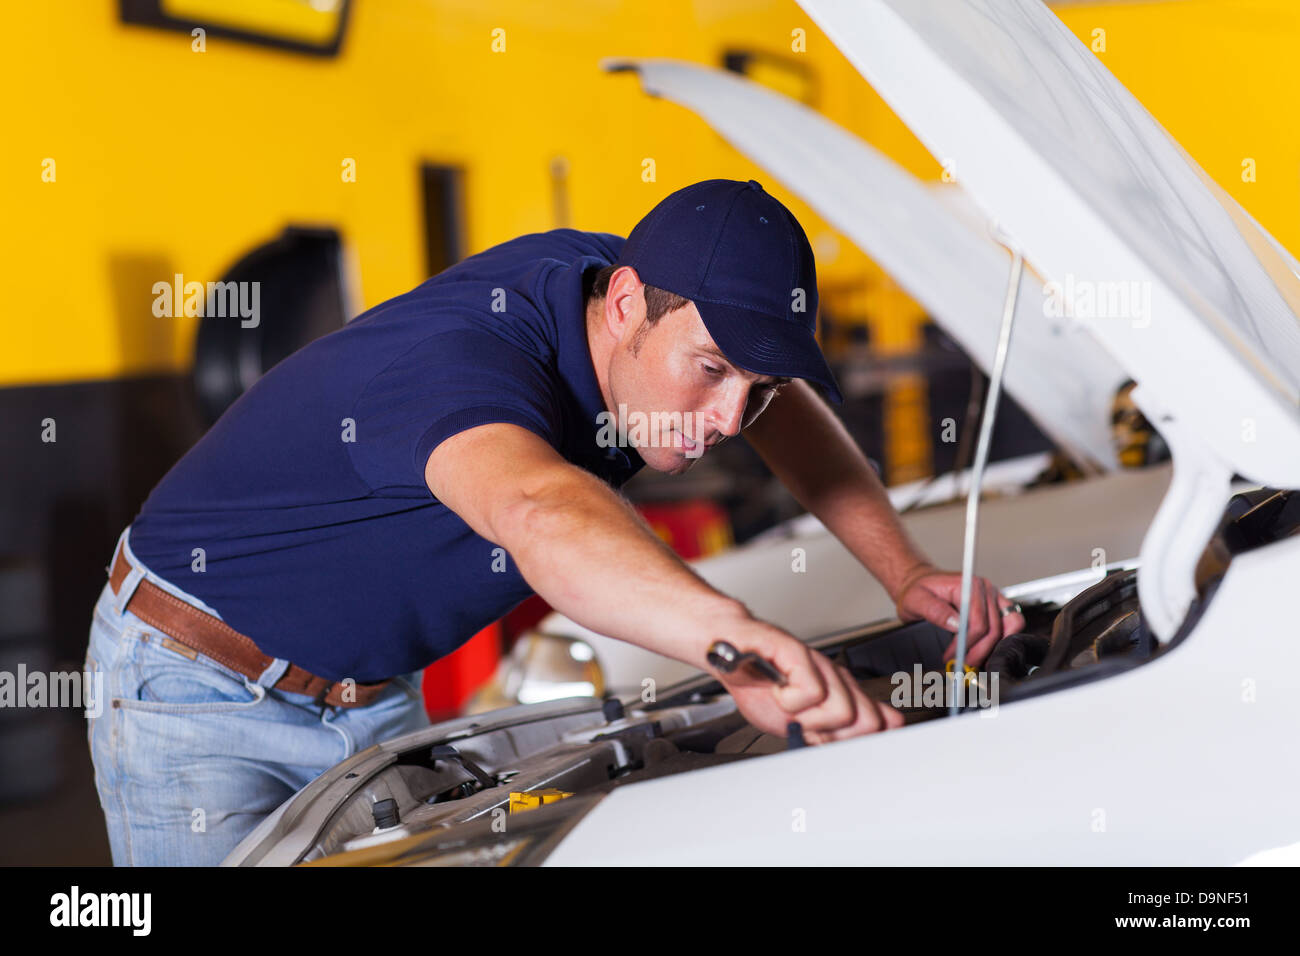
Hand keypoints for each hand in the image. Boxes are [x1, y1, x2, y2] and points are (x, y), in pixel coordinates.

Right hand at [707, 620, 902, 743]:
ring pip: (842, 710)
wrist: (728, 649)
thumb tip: (865, 742)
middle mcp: (837, 678)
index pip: (880, 723)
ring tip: (788, 705)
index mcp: (842, 693)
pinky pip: (811, 692)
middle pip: (867, 721)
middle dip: (834, 734)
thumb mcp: (798, 719)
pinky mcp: (800, 653)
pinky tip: (777, 691)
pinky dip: (789, 701)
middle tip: (805, 723)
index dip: (860, 743)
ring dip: (809, 717)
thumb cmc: (759, 682)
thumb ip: (832, 732)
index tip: (830, 744)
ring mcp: (821, 665)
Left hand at [892, 564, 1024, 668]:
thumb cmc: (918, 590)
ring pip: (1009, 626)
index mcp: (967, 585)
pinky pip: (1012, 622)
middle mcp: (984, 588)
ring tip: (975, 659)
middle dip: (978, 650)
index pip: (977, 621)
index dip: (967, 643)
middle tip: (962, 663)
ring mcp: (993, 595)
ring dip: (994, 647)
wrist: (920, 582)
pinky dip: (1002, 639)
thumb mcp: (916, 599)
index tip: (953, 656)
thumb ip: (935, 611)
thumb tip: (956, 624)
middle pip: (994, 627)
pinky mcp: (996, 603)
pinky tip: (986, 649)